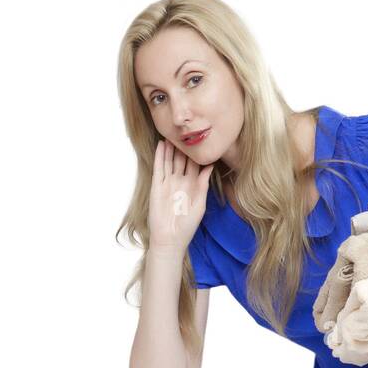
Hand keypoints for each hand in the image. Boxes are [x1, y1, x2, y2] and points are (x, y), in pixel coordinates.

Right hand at [148, 139, 213, 253]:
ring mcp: (168, 182)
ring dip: (171, 147)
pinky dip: (160, 155)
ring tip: (173, 132)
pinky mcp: (157, 186)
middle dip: (184, 146)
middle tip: (187, 129)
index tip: (203, 138)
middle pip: (182, 159)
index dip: (198, 152)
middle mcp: (180, 181)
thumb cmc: (187, 225)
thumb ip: (203, 184)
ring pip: (170, 160)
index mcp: (192, 185)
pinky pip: (159, 167)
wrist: (170, 238)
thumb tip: (210, 166)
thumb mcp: (200, 204)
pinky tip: (161, 144)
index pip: (195, 164)